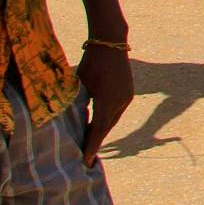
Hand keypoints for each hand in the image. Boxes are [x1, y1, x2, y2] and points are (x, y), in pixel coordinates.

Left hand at [75, 40, 133, 164]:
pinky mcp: (128, 93)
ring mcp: (126, 97)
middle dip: (96, 141)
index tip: (86, 161)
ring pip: (113, 120)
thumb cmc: (91, 62)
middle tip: (85, 157)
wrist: (111, 43)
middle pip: (107, 127)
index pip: (98, 129)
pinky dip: (108, 120)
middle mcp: (120, 101)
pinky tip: (98, 125)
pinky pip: (117, 111)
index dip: (91, 146)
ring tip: (90, 142)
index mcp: (106, 100)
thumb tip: (74, 122)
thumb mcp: (80, 85)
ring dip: (102, 130)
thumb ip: (78, 104)